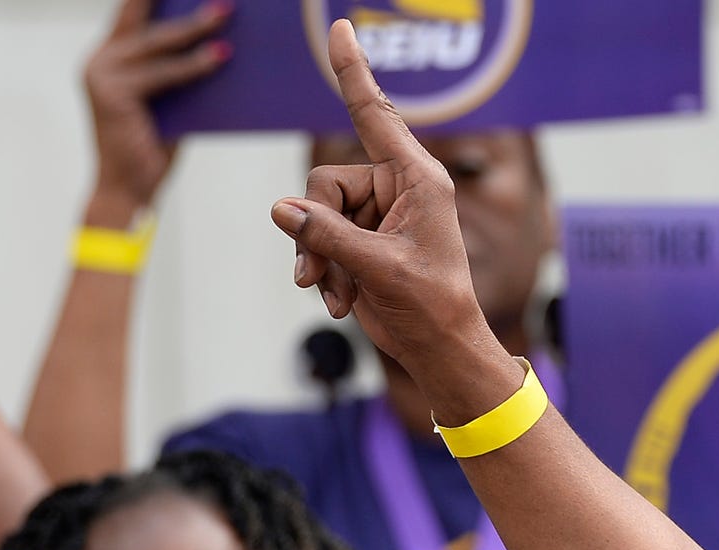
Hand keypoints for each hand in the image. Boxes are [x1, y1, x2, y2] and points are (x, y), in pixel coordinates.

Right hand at [84, 0, 232, 216]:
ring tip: (224, 16)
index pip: (133, 13)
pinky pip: (163, 74)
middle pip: (144, 20)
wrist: (128, 190)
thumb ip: (177, 71)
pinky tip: (220, 57)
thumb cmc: (152, 147)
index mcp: (109, 57)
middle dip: (181, 6)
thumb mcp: (167, 101)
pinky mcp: (113, 94)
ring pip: (156, 44)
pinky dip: (193, 66)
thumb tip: (221, 43)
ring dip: (193, 28)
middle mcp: (99, 60)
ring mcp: (102, 75)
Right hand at [269, 22, 500, 413]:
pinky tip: (340, 300)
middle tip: (324, 274)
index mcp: (418, 179)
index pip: (375, 115)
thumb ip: (328, 237)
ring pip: (314, 213)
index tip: (341, 28)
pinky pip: (316, 237)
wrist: (436, 347)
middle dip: (316, 230)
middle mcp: (396, 187)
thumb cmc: (430, 306)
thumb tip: (281, 209)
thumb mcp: (380, 270)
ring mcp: (375, 212)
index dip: (353, 72)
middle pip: (323, 183)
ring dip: (319, 258)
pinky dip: (323, 270)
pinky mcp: (359, 237)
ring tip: (338, 293)